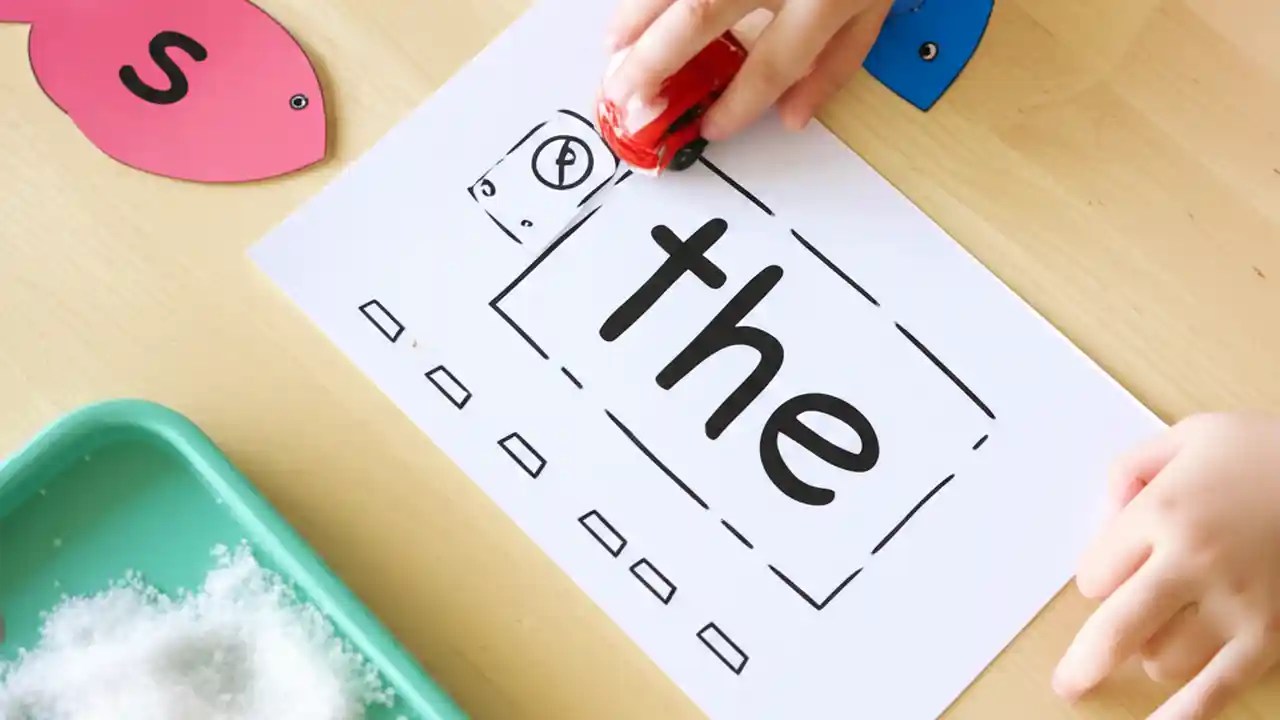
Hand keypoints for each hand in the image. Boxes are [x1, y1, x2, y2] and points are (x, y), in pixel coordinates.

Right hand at [603, 0, 893, 140]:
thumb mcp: (875, 5)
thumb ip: (835, 64)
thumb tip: (791, 117)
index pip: (770, 64)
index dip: (736, 104)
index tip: (709, 127)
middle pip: (703, 16)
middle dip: (655, 62)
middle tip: (625, 97)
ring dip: (637, 14)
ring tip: (612, 48)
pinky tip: (630, 9)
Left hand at [1054, 412, 1279, 718]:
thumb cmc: (1270, 451)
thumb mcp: (1191, 435)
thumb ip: (1132, 468)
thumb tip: (1108, 512)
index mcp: (1163, 510)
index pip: (1094, 572)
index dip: (1098, 576)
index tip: (1111, 571)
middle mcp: (1193, 560)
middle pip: (1115, 630)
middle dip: (1084, 663)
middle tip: (1066, 683)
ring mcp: (1236, 603)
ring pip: (1162, 658)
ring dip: (1152, 654)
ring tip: (1163, 637)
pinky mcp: (1273, 634)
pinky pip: (1218, 688)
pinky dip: (1185, 716)